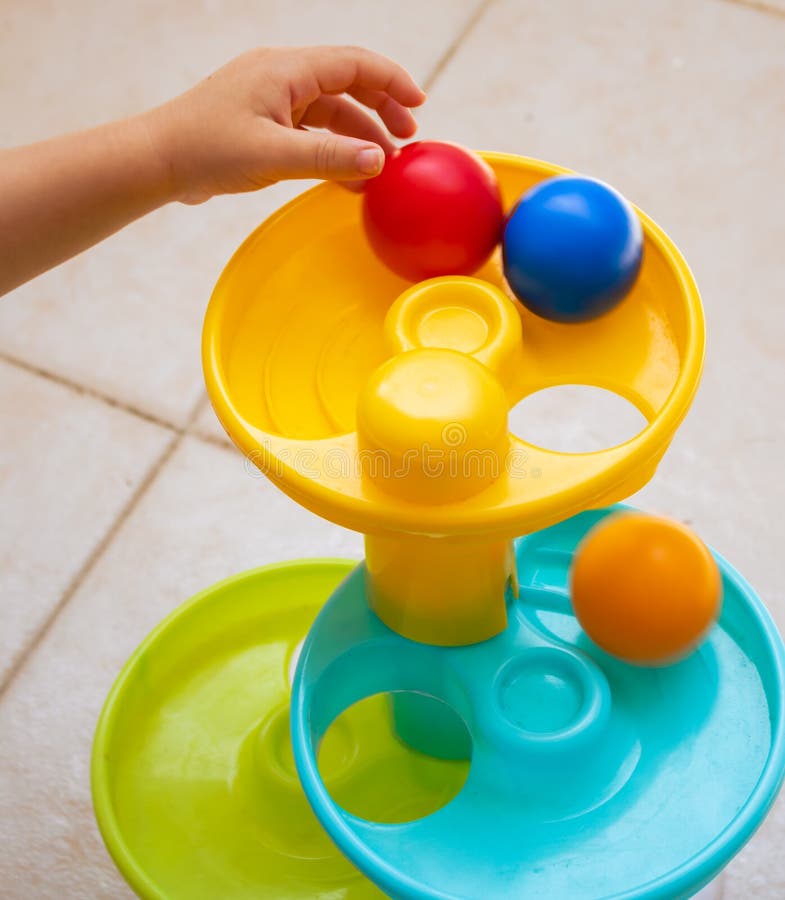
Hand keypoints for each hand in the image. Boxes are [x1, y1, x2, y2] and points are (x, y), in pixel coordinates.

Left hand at [144, 45, 425, 203]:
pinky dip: (331, 151)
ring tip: (381, 167)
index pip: (354, 64)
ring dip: (357, 137)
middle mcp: (282, 78)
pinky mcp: (262, 124)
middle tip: (406, 142)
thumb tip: (379, 162)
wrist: (157, 161)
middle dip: (381, 111)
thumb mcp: (274, 155)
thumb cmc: (206, 150)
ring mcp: (271, 100)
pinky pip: (309, 132)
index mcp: (286, 70)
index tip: (419, 106)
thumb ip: (329, 158)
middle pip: (347, 85)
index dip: (392, 82)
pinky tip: (346, 177)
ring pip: (329, 113)